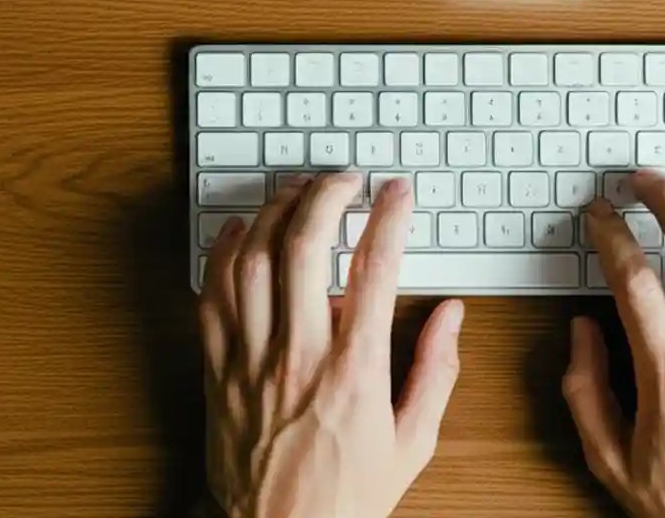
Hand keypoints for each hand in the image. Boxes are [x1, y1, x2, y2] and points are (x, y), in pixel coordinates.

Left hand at [199, 174, 463, 517]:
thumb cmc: (346, 496)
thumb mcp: (413, 442)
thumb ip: (436, 371)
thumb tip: (452, 316)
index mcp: (355, 371)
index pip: (375, 270)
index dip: (389, 217)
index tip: (397, 191)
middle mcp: (299, 355)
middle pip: (304, 247)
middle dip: (325, 195)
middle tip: (345, 179)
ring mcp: (251, 361)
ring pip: (251, 261)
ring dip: (274, 213)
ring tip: (297, 192)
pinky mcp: (218, 372)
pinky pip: (211, 296)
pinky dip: (223, 253)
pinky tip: (240, 231)